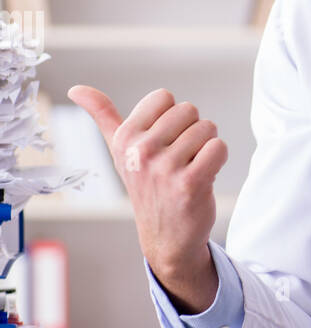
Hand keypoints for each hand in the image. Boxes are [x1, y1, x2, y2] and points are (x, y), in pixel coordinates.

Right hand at [66, 85, 227, 290]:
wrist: (166, 238)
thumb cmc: (147, 187)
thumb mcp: (119, 150)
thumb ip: (102, 115)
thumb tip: (75, 89)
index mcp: (124, 138)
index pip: (163, 97)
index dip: (171, 118)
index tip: (164, 141)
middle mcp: (141, 151)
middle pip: (188, 110)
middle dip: (191, 131)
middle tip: (181, 159)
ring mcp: (165, 169)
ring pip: (207, 128)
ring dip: (206, 146)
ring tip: (191, 168)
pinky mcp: (191, 183)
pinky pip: (218, 147)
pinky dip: (218, 158)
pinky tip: (205, 175)